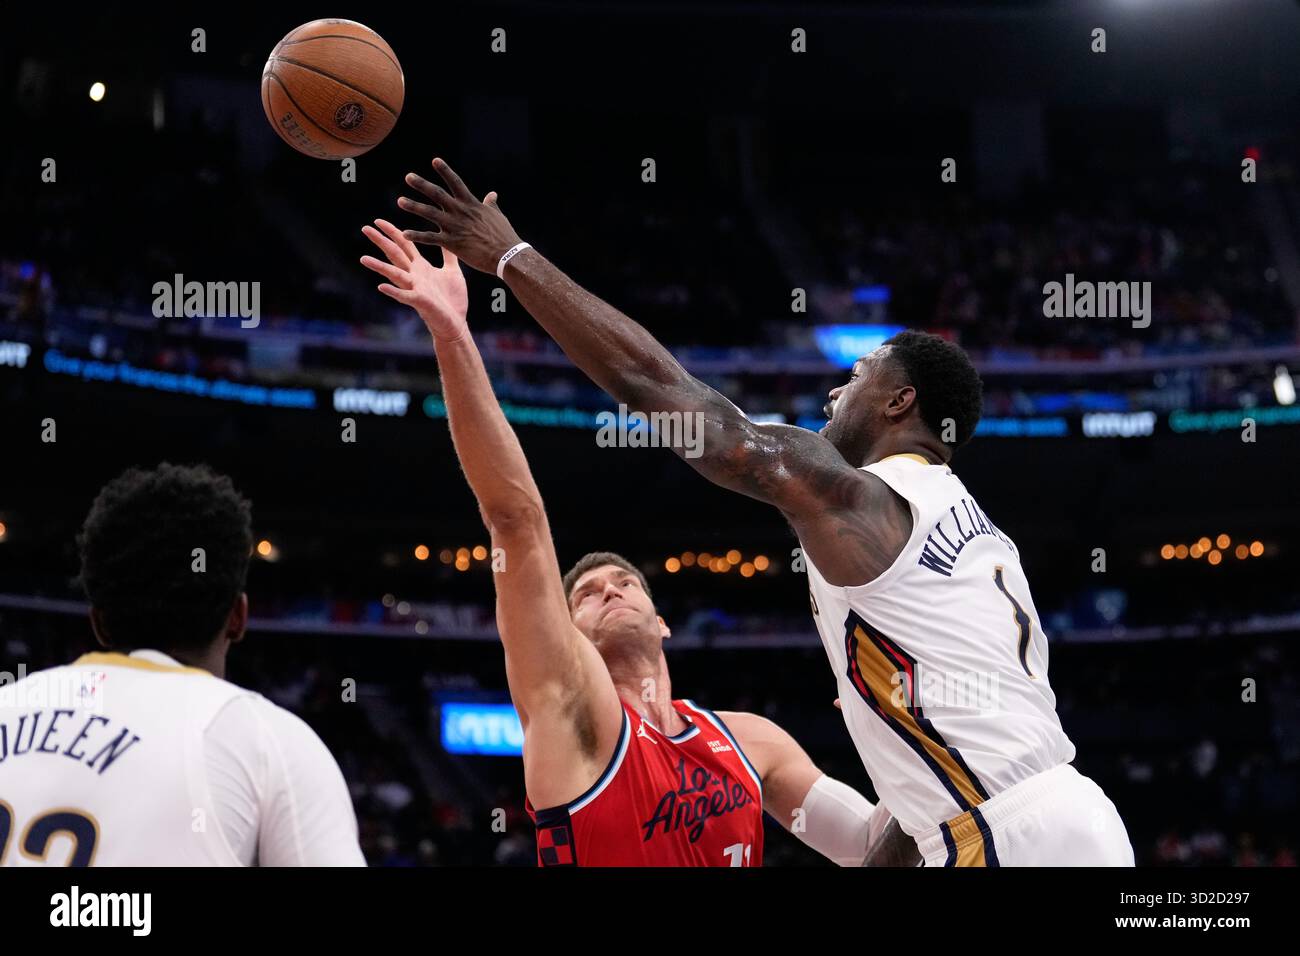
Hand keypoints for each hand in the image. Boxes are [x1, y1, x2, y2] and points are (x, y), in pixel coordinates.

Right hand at [360, 218, 467, 342]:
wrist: (456, 324)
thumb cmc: (453, 299)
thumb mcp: (452, 271)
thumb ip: (448, 255)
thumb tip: (447, 236)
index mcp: (421, 267)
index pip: (404, 245)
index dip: (392, 232)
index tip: (378, 220)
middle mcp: (414, 276)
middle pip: (394, 255)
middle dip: (380, 241)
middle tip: (364, 228)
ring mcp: (415, 289)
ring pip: (395, 274)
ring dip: (379, 267)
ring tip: (363, 258)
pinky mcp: (420, 302)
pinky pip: (404, 296)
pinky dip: (393, 292)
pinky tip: (381, 287)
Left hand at [397, 158, 522, 274]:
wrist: (506, 255)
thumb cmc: (504, 236)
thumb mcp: (497, 216)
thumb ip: (490, 204)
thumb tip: (492, 194)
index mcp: (471, 204)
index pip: (456, 183)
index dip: (445, 171)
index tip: (435, 160)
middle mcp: (460, 212)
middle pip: (437, 194)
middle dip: (422, 185)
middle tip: (408, 177)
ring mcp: (455, 227)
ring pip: (429, 213)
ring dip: (414, 206)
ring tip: (401, 201)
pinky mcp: (452, 243)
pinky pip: (430, 238)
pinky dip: (417, 236)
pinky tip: (404, 233)